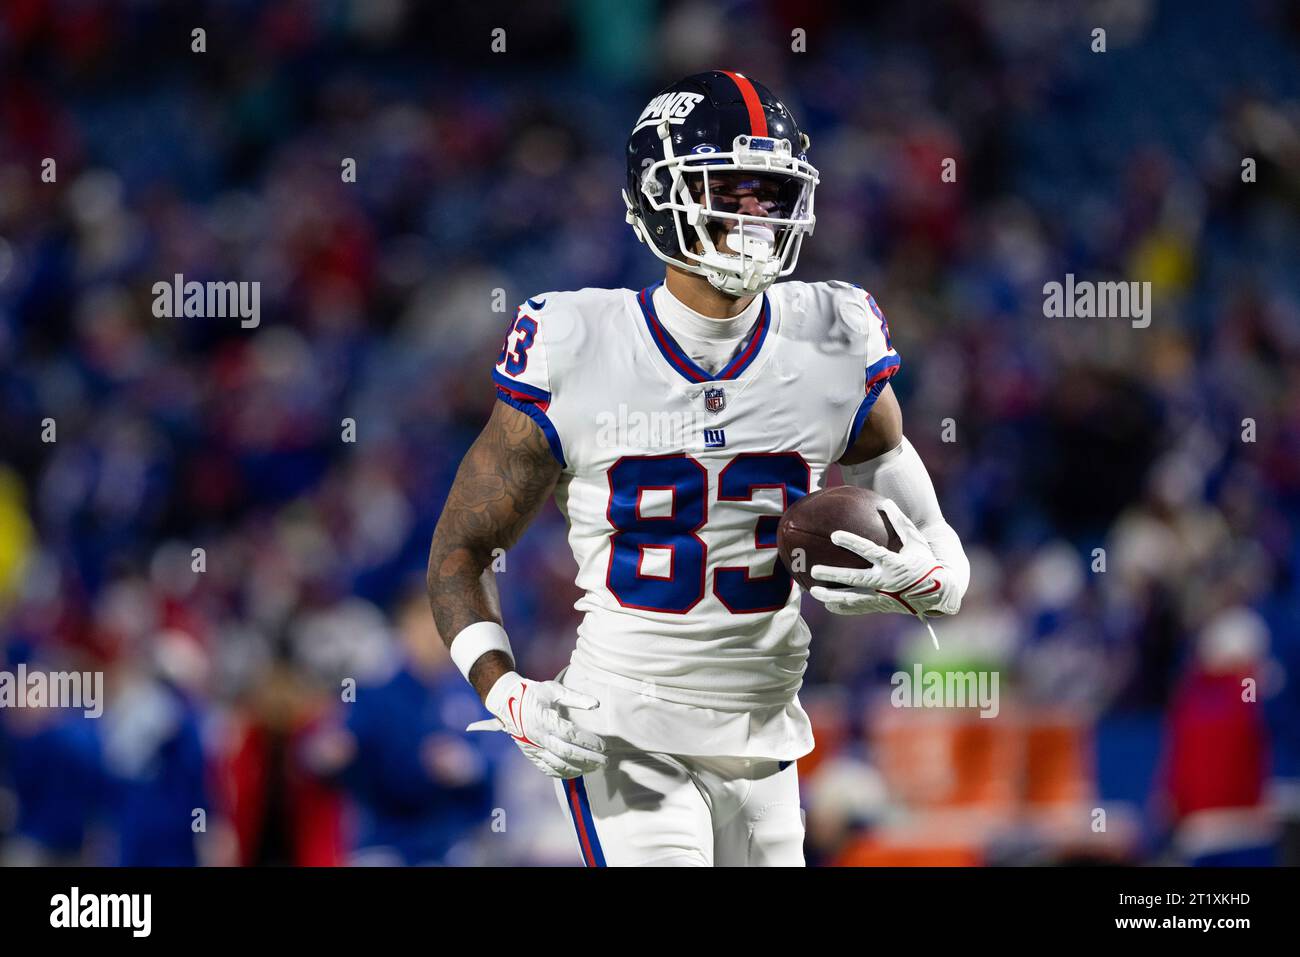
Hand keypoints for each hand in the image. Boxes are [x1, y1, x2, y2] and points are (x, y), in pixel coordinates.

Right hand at [467, 671, 606, 778]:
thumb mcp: (554, 690)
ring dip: (578, 768)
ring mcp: (533, 747)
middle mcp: (538, 736)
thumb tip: (596, 704)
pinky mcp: (530, 753)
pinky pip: (547, 768)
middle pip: (567, 753)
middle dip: (588, 759)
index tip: (604, 746)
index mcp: (544, 720)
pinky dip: (562, 773)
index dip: (589, 742)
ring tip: (594, 768)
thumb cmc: (532, 693)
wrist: (505, 701)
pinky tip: (576, 772)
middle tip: (604, 761)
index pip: (571, 735)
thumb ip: (576, 698)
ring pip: (558, 764)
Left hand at [808, 499, 959, 617]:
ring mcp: (882, 598)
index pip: (869, 551)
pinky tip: (828, 605)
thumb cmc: (926, 563)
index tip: (835, 535)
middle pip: (854, 579)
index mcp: (894, 564)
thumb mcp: (917, 542)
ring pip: (852, 599)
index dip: (852, 543)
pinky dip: (843, 608)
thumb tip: (885, 501)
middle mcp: (886, 582)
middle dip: (833, 575)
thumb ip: (900, 522)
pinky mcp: (881, 607)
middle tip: (814, 570)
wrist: (939, 593)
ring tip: (813, 591)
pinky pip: (858, 609)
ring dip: (831, 596)